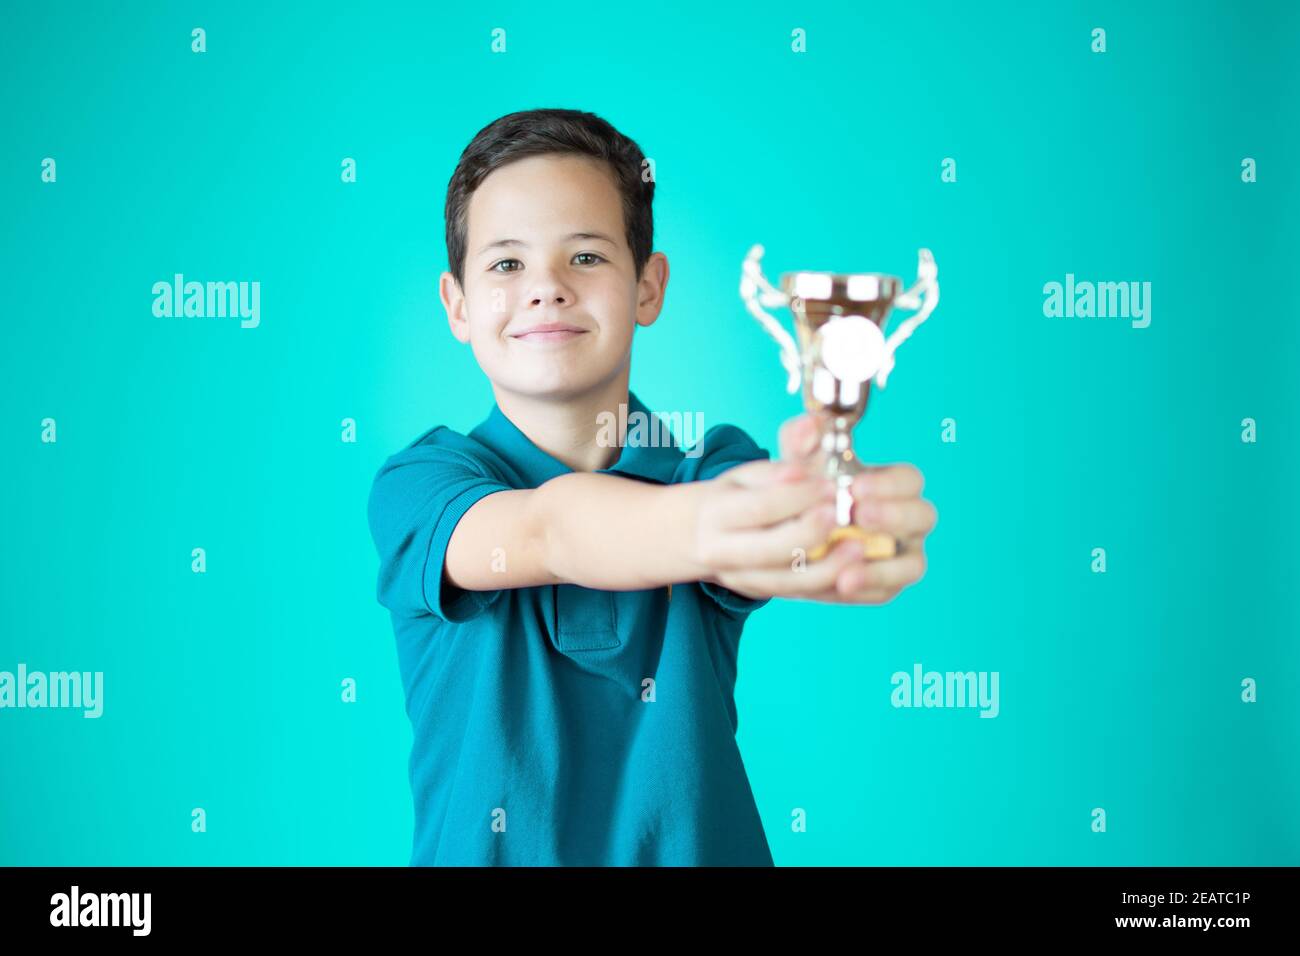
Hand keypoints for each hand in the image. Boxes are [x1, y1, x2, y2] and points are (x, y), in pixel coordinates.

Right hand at [694, 458, 866, 601]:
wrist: (700, 537)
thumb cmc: (735, 497)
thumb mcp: (750, 473)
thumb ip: (784, 456)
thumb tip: (813, 427)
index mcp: (717, 513)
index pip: (761, 507)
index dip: (799, 497)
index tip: (830, 485)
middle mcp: (723, 551)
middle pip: (770, 549)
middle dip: (810, 533)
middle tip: (842, 515)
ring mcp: (740, 579)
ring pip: (786, 581)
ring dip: (826, 567)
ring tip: (857, 549)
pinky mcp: (760, 593)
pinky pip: (797, 595)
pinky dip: (827, 585)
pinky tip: (853, 571)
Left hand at [774, 412, 937, 604]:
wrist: (786, 531)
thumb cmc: (807, 490)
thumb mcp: (799, 464)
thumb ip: (802, 439)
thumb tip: (810, 423)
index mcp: (891, 486)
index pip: (910, 480)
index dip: (889, 483)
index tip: (857, 486)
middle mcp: (905, 520)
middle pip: (923, 517)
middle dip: (894, 517)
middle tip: (858, 516)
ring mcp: (899, 555)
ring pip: (913, 563)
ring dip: (885, 566)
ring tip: (847, 568)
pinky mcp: (885, 584)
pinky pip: (887, 590)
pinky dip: (867, 588)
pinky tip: (841, 583)